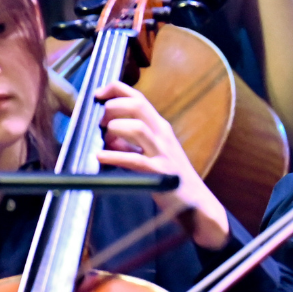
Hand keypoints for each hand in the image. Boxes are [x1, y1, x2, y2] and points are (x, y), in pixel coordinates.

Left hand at [94, 82, 229, 249]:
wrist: (195, 202)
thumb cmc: (170, 176)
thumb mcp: (151, 152)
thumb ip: (130, 143)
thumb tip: (106, 136)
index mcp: (159, 127)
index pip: (138, 97)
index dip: (115, 89)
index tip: (97, 93)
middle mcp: (162, 134)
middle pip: (138, 105)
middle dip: (113, 106)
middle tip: (99, 120)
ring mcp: (163, 152)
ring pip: (138, 127)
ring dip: (116, 128)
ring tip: (104, 138)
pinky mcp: (161, 173)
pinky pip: (135, 160)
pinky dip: (115, 156)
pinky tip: (101, 156)